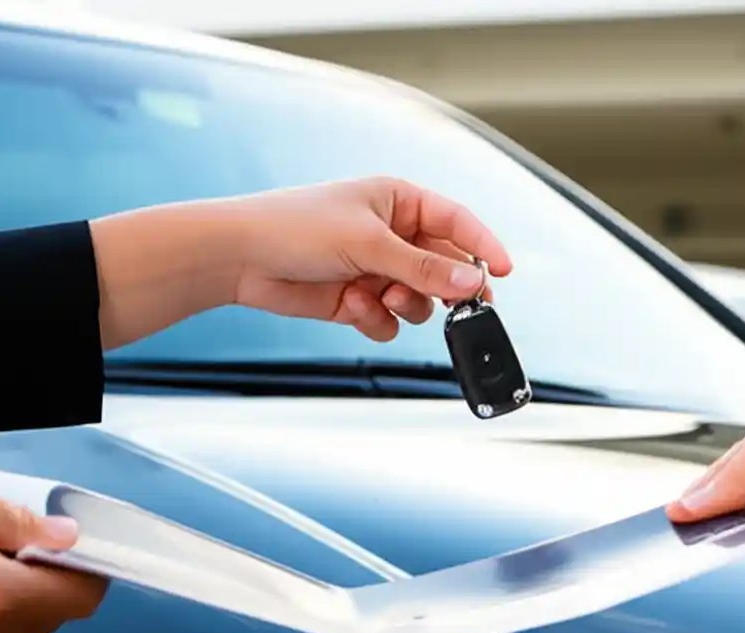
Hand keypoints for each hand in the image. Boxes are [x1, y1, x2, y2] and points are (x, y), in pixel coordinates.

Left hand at [91, 176, 512, 347]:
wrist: (239, 258)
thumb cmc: (296, 228)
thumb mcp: (369, 244)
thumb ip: (424, 268)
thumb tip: (474, 282)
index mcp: (399, 201)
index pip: (457, 222)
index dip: (484, 246)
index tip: (505, 272)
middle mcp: (392, 234)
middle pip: (444, 268)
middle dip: (446, 288)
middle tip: (462, 306)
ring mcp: (376, 269)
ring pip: (421, 300)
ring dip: (407, 305)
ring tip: (382, 298)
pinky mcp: (358, 299)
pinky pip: (390, 320)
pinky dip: (376, 319)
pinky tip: (352, 306)